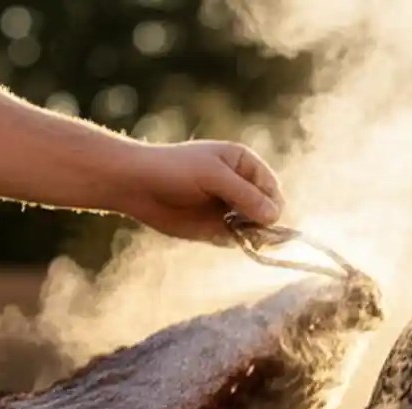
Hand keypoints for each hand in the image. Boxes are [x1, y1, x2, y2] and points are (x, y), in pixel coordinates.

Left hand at [116, 140, 284, 241]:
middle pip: (267, 209)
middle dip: (261, 221)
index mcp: (244, 163)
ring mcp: (228, 207)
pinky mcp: (215, 227)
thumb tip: (274, 216)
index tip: (263, 217)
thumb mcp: (213, 176)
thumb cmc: (174, 170)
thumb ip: (244, 195)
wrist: (137, 185)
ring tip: (228, 230)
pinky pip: (235, 239)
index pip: (271, 188)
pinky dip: (233, 242)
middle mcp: (240, 185)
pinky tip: (215, 234)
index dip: (271, 204)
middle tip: (246, 227)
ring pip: (254, 227)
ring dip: (249, 234)